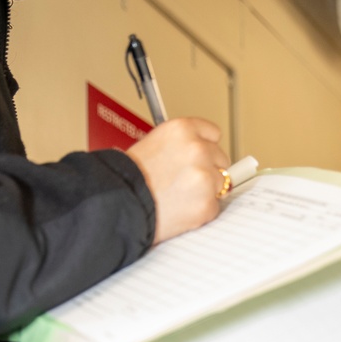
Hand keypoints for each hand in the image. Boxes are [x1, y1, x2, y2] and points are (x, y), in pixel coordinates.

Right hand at [126, 117, 228, 243]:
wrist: (119, 204)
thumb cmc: (130, 178)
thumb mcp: (153, 143)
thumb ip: (181, 144)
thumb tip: (203, 152)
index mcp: (182, 129)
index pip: (213, 133)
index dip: (205, 147)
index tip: (200, 157)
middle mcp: (196, 149)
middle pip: (221, 159)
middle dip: (207, 170)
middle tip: (184, 181)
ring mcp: (204, 177)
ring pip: (221, 184)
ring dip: (205, 191)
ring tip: (179, 196)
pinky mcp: (206, 204)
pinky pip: (214, 207)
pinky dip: (201, 212)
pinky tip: (180, 209)